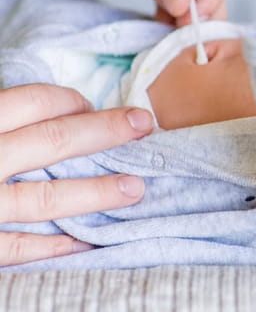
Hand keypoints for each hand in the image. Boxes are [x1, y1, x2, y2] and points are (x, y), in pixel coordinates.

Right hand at [0, 85, 153, 265]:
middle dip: (104, 132)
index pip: (28, 103)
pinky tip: (87, 243)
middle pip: (50, 141)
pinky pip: (16, 249)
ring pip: (44, 198)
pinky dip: (54, 247)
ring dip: (96, 192)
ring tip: (135, 188)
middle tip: (144, 125)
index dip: (67, 100)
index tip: (90, 103)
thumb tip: (40, 108)